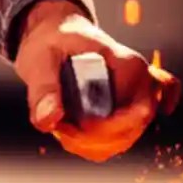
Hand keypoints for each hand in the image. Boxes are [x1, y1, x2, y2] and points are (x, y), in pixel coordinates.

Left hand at [14, 0, 180, 161]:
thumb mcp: (41, 58)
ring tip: (62, 124)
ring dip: (89, 144)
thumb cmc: (53, 41)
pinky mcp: (125, 112)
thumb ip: (45, 87)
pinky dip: (94, 146)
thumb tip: (48, 119)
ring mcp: (135, 99)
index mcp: (128, 65)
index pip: (138, 112)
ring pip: (124, 140)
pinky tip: (73, 132)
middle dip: (92, 139)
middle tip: (60, 126)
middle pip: (132, 130)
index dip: (104, 128)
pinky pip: (120, 140)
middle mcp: (140, 83)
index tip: (69, 125)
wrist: (57, 36)